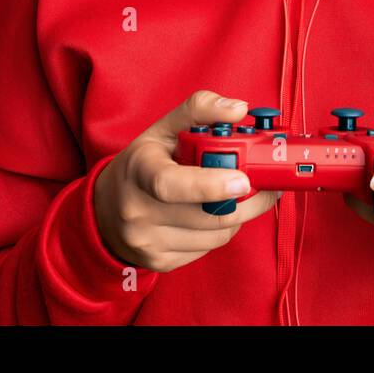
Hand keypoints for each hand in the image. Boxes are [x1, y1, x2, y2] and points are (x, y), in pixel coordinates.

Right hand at [93, 90, 281, 272]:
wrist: (105, 210)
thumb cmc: (142, 164)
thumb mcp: (163, 129)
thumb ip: (200, 110)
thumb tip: (239, 109)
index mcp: (138, 170)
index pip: (171, 184)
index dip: (211, 185)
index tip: (244, 180)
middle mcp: (138, 211)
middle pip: (207, 214)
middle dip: (247, 200)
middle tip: (268, 184)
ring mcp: (148, 242)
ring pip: (216, 235)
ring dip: (238, 214)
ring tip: (238, 195)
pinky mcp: (159, 263)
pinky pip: (208, 249)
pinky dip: (221, 230)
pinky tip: (214, 212)